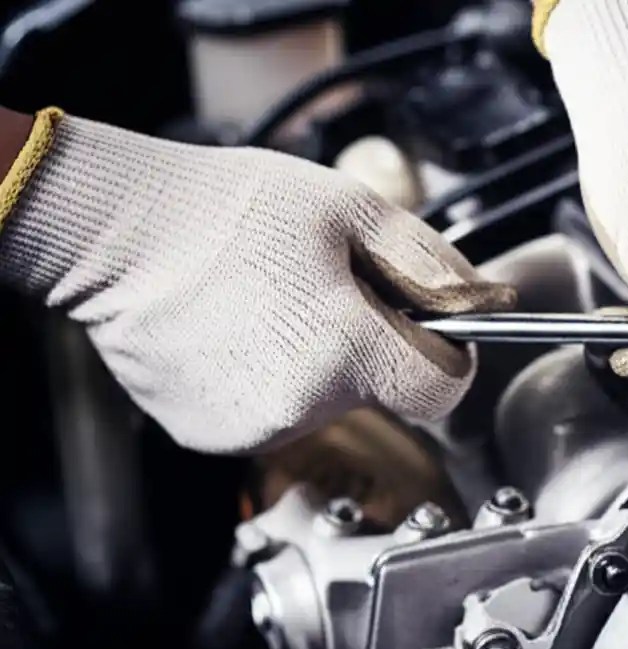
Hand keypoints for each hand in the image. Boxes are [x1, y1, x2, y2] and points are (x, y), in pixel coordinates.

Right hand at [0, 114, 512, 452]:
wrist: (117, 231)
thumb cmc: (230, 209)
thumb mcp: (353, 211)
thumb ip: (431, 265)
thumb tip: (488, 302)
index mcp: (346, 347)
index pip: (442, 392)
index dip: (449, 358)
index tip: (434, 332)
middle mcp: (304, 403)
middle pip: (381, 395)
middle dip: (373, 349)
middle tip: (327, 294)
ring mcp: (253, 427)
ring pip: (326, 406)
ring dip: (319, 367)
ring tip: (271, 309)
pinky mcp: (211, 438)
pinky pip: (273, 416)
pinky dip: (269, 383)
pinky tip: (238, 335)